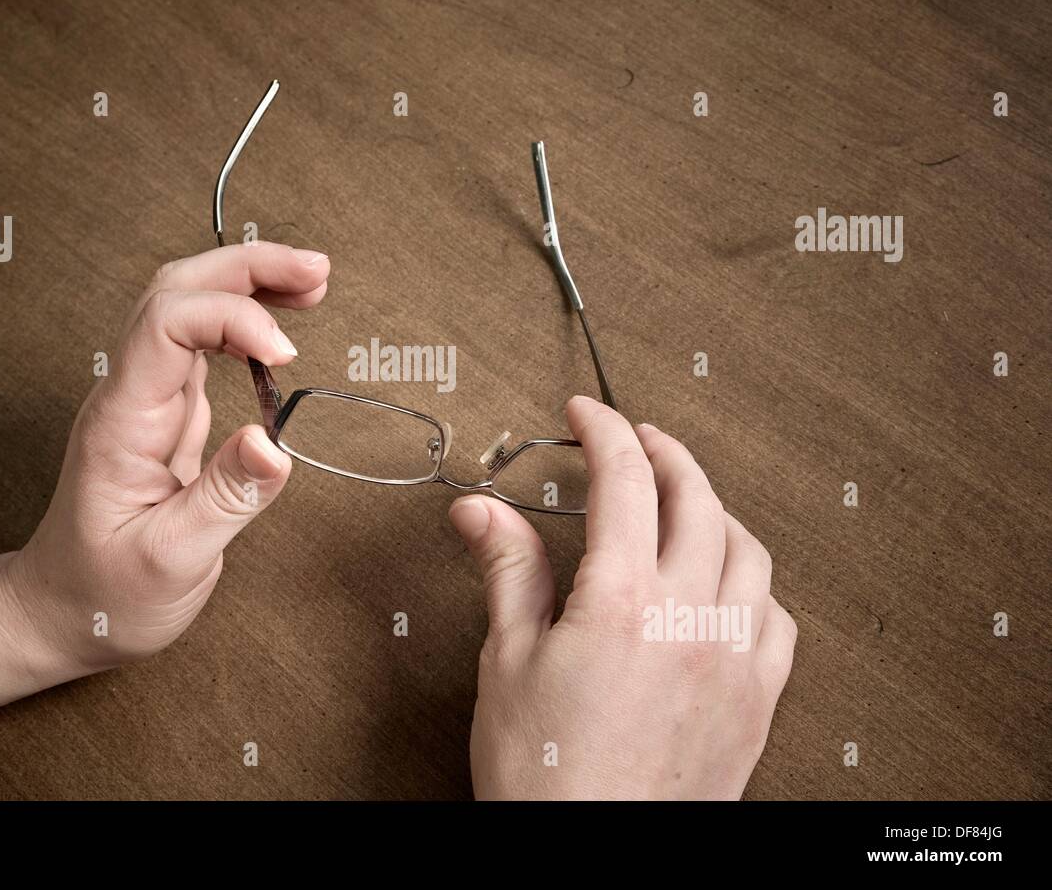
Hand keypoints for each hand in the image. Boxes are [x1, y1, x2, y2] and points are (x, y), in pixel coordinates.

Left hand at [0, 241, 330, 674]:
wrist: (58, 612)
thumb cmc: (105, 595)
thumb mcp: (171, 562)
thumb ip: (225, 500)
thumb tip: (274, 443)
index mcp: (123, 421)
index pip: (168, 324)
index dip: (233, 318)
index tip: (288, 355)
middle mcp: (130, 396)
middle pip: (176, 289)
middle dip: (247, 267)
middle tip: (317, 270)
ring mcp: (145, 400)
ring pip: (186, 305)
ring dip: (247, 282)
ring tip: (311, 281)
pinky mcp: (164, 414)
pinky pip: (198, 342)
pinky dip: (243, 319)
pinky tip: (279, 328)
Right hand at [449, 396, 795, 798]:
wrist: (591, 859)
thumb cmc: (545, 777)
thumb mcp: (508, 662)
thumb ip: (508, 571)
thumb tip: (482, 510)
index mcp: (624, 602)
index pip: (624, 481)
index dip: (605, 431)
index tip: (587, 413)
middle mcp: (692, 619)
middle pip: (697, 498)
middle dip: (665, 452)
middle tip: (636, 437)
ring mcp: (734, 659)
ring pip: (749, 550)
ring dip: (714, 509)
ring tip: (683, 502)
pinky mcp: (756, 701)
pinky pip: (776, 616)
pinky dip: (752, 582)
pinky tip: (727, 585)